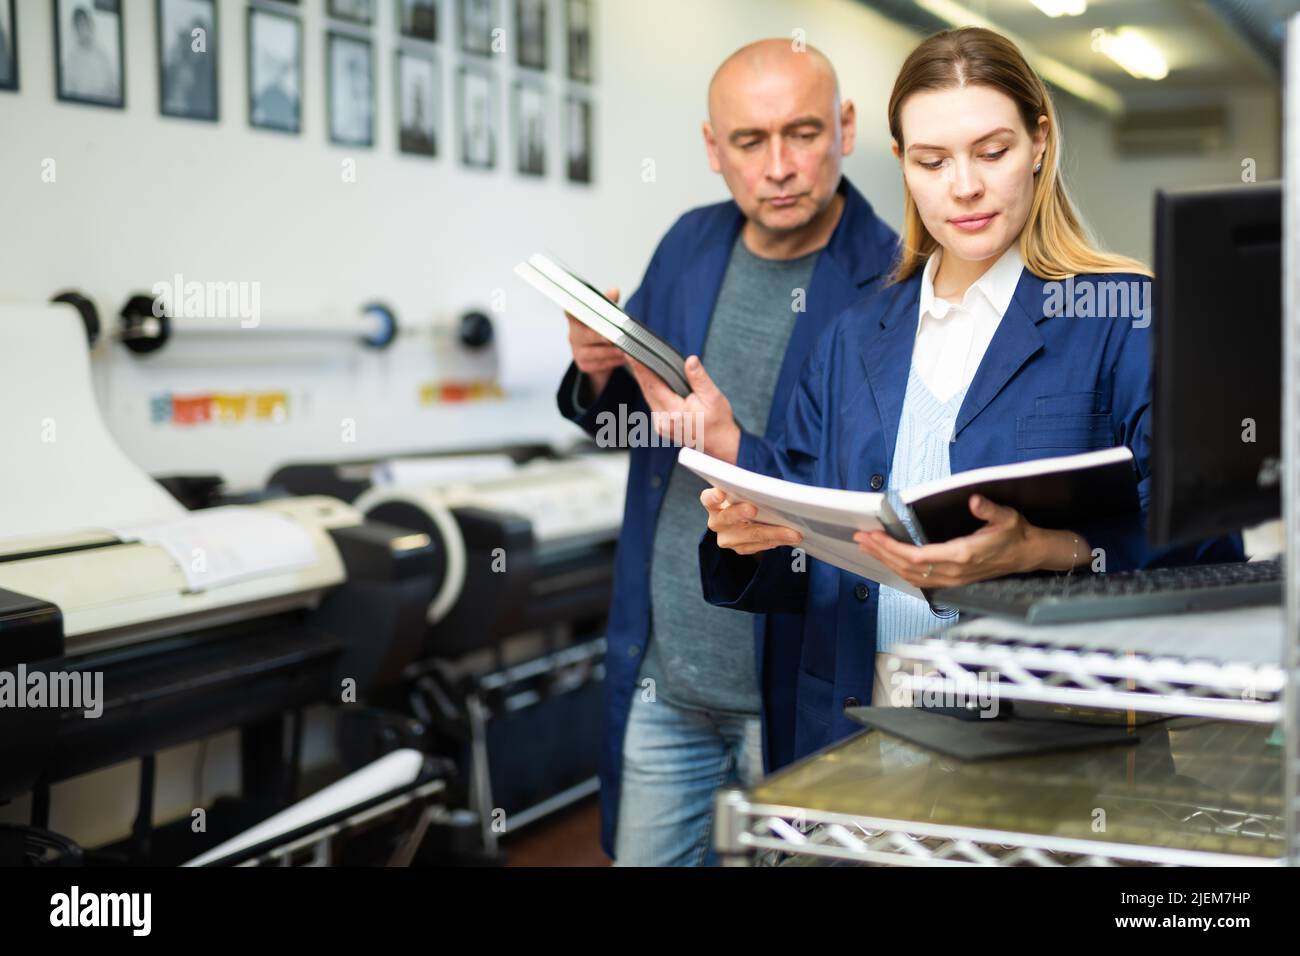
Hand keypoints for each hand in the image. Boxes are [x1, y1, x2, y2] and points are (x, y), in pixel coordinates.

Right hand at [566, 287, 621, 396]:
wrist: (598, 355)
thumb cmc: (600, 330)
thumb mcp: (605, 315)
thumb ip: (609, 303)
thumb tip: (614, 290)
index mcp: (576, 318)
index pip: (570, 312)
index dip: (572, 311)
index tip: (577, 309)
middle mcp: (574, 335)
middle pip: (585, 335)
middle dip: (600, 335)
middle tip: (613, 336)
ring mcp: (577, 351)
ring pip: (594, 352)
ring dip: (611, 351)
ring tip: (624, 349)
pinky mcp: (584, 365)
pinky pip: (600, 364)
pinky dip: (613, 361)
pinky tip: (622, 358)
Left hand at [626, 354, 741, 462]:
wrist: (721, 445)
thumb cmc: (719, 422)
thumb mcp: (713, 397)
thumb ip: (699, 378)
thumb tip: (690, 360)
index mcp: (674, 412)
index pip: (653, 385)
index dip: (641, 368)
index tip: (632, 354)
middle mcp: (663, 421)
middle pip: (647, 391)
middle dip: (639, 371)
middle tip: (631, 352)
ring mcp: (661, 425)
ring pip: (648, 397)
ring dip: (644, 380)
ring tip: (638, 362)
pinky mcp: (662, 426)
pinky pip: (653, 405)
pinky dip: (651, 391)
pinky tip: (651, 380)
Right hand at [701, 487, 800, 555]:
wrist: (744, 517)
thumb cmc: (744, 495)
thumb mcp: (742, 485)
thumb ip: (746, 481)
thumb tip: (765, 472)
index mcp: (712, 502)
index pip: (707, 498)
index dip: (712, 497)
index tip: (720, 494)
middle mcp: (716, 521)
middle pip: (728, 518)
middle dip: (741, 513)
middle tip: (754, 509)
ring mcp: (727, 538)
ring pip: (749, 536)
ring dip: (773, 533)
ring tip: (792, 532)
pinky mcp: (741, 548)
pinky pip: (759, 546)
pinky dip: (776, 540)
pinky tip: (790, 537)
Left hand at [853, 494, 1087, 588]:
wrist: (1028, 554)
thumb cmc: (1015, 534)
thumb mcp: (1006, 517)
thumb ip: (988, 510)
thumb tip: (974, 501)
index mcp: (962, 556)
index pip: (917, 556)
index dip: (892, 548)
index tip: (874, 536)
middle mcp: (953, 571)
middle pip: (907, 567)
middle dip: (881, 553)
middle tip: (861, 538)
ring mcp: (952, 579)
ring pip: (910, 576)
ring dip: (887, 561)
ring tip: (868, 548)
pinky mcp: (951, 580)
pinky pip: (919, 580)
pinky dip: (899, 569)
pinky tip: (888, 560)